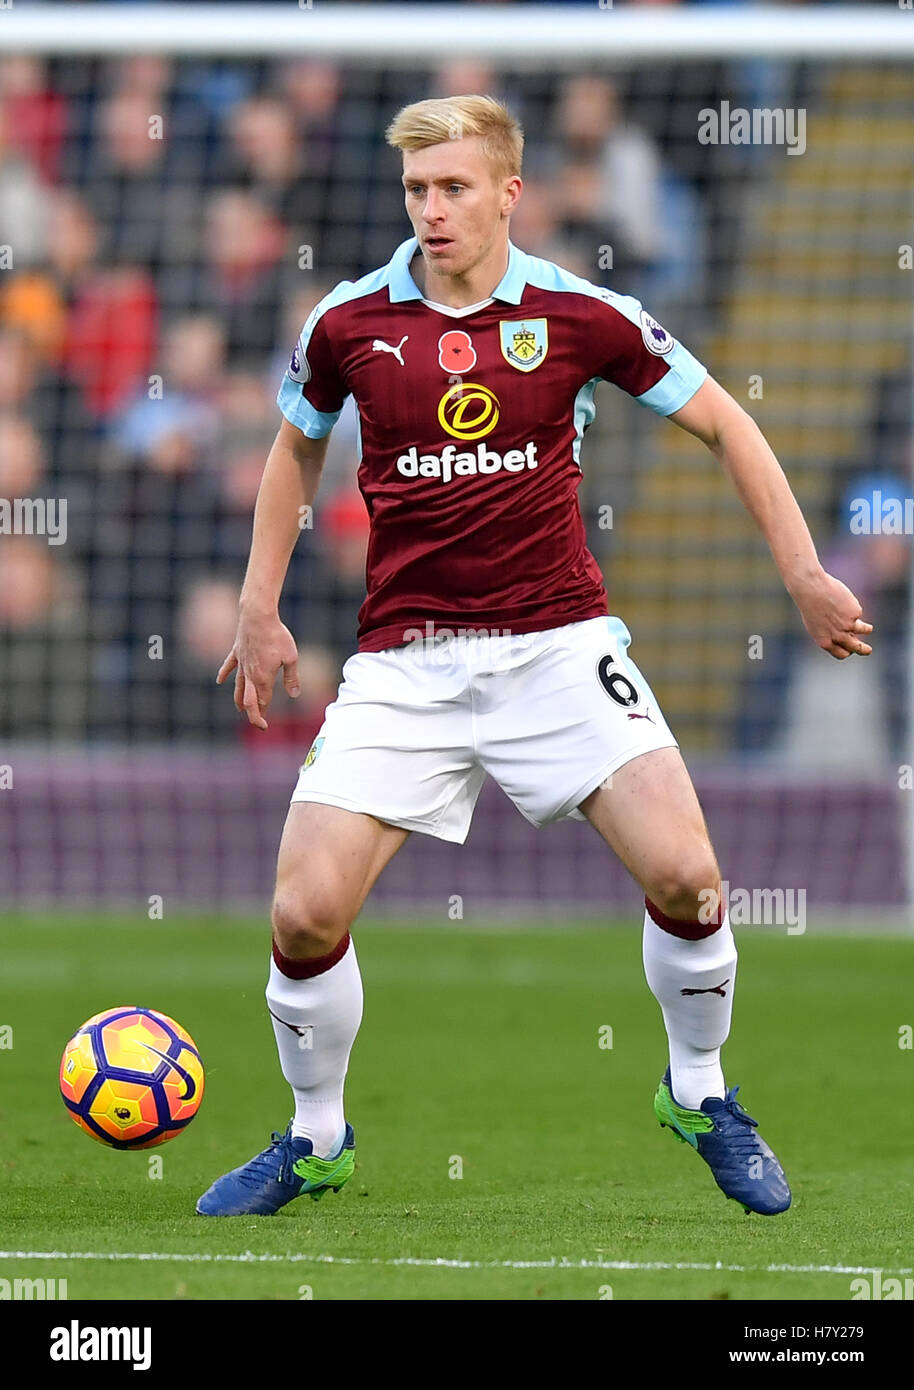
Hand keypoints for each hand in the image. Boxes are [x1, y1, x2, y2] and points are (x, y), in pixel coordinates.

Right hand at [217, 610, 300, 729]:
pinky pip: (228, 666)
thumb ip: (292, 678)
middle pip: (248, 700)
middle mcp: (249, 674)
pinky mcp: (236, 652)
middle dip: (251, 713)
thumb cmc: (277, 636)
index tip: (264, 726)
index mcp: (263, 678)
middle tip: (256, 723)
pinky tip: (219, 681)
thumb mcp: (291, 657)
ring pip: (238, 686)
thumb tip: (294, 695)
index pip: (261, 703)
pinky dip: (224, 674)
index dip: (261, 716)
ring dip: (239, 699)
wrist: (258, 616)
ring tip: (240, 708)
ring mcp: (241, 663)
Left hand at [791, 569, 873, 659]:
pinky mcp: (855, 613)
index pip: (841, 654)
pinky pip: (858, 612)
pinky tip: (843, 600)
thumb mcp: (816, 625)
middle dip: (864, 650)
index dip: (847, 651)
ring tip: (866, 626)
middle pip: (856, 648)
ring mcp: (848, 625)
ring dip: (867, 629)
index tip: (852, 650)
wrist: (812, 589)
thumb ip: (829, 633)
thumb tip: (845, 637)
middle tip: (868, 650)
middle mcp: (838, 636)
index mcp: (825, 641)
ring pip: (865, 630)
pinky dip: (853, 607)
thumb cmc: (810, 606)